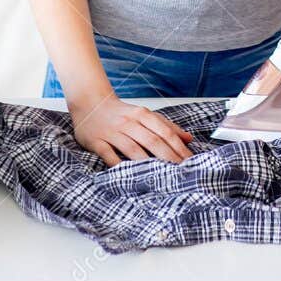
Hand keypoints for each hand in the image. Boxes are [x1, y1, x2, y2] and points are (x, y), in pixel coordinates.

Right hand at [69, 93, 194, 164]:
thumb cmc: (121, 113)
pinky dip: (118, 165)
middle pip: (152, 141)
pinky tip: (128, 176)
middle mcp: (129, 122)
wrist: (90, 102)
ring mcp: (112, 132)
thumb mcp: (144, 114)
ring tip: (160, 177)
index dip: (178, 147)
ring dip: (147, 163)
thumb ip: (166, 126)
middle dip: (168, 157)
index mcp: (142, 114)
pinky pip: (108, 154)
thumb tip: (189, 138)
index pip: (165, 132)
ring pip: (132, 149)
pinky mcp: (96, 141)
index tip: (189, 161)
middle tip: (180, 172)